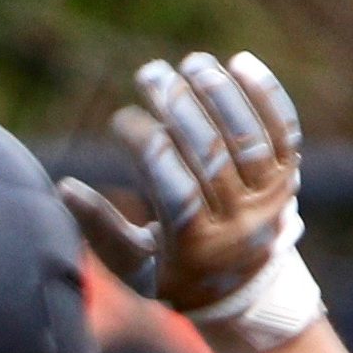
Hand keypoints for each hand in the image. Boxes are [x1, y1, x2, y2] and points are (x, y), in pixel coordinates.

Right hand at [59, 51, 302, 313]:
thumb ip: (101, 227)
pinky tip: (240, 62)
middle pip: (212, 156)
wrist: (246, 290)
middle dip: (179, 108)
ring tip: (190, 62)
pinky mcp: (288, 176)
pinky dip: (265, 94)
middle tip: (150, 74)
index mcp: (197, 247)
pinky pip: (283, 129)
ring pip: (248, 138)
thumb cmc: (173, 274)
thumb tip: (64, 187)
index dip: (147, 147)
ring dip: (220, 94)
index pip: (175, 188)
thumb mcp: (132, 265)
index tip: (121, 118)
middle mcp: (241, 222)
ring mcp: (271, 197)